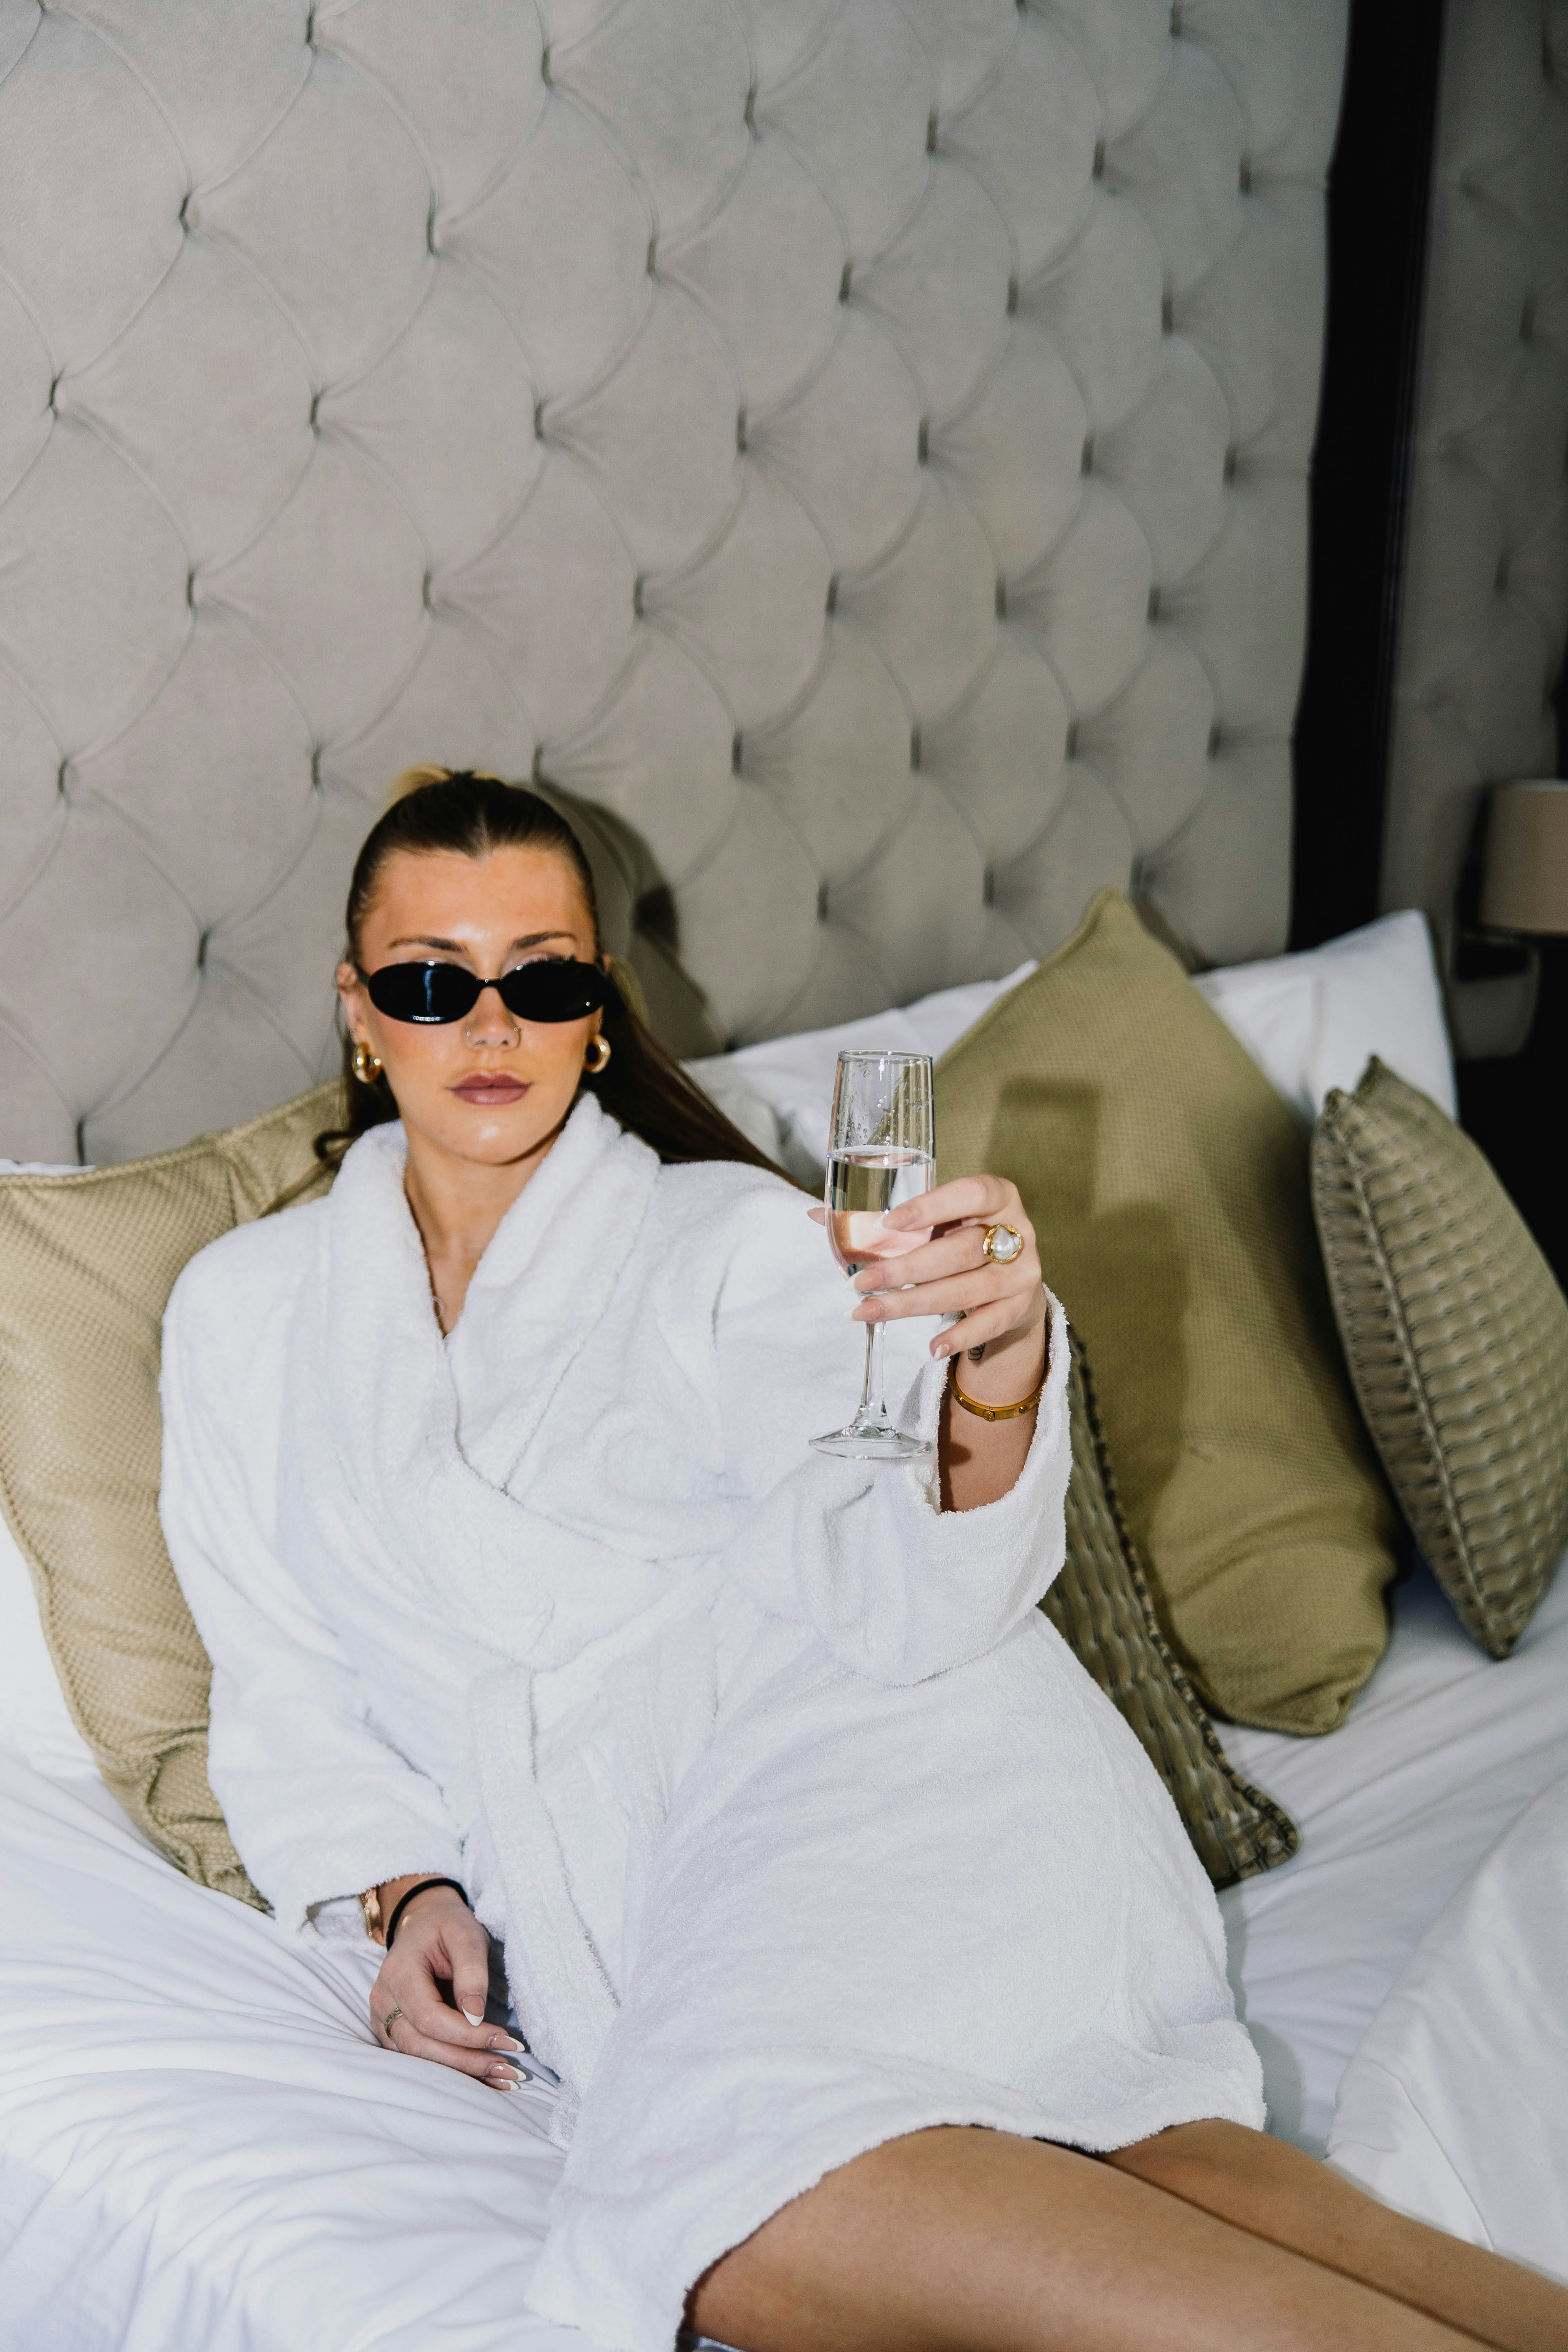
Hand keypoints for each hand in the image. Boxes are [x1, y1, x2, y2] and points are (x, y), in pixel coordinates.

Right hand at [368, 1885, 522, 2090]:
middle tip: (509, 2069)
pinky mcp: (393, 2032)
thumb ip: (471, 1972)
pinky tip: (483, 2076)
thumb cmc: (446, 1926)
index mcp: (398, 1972)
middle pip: (420, 2045)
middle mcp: (384, 2000)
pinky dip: (451, 2070)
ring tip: (502, 2077)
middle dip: (466, 2062)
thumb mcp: (466, 1934)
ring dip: (460, 2073)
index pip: (429, 2017)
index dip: (465, 2035)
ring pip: (417, 2059)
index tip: (504, 2039)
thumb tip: (476, 2017)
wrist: (422, 1922)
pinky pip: (419, 2058)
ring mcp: (383, 2019)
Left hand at [814, 1173, 1045, 1363]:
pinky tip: (932, 1347)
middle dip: (906, 1269)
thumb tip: (816, 1214)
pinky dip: (960, 1336)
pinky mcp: (1020, 1307)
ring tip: (871, 1312)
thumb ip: (879, 1221)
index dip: (931, 1207)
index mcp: (996, 1195)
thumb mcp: (929, 1224)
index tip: (888, 1224)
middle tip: (861, 1283)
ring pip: (968, 1289)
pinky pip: (989, 1324)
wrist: (1009, 1278)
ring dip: (915, 1303)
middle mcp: (1017, 1230)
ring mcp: (1023, 1271)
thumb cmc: (957, 1239)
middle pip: (961, 1250)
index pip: (971, 1193)